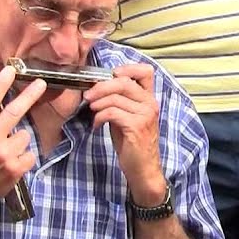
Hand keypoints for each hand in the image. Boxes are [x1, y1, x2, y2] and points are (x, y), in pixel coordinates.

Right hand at [0, 67, 44, 217]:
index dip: (2, 84)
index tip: (11, 70)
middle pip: (15, 111)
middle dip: (30, 94)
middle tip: (41, 83)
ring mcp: (4, 155)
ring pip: (25, 135)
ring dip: (19, 140)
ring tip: (4, 151)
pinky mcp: (15, 169)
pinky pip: (29, 154)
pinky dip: (23, 157)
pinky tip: (10, 163)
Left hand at [83, 63, 164, 202]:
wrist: (143, 169)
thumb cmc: (133, 144)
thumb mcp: (127, 117)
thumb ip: (120, 102)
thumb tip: (98, 87)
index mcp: (149, 99)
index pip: (145, 71)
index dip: (126, 68)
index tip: (110, 77)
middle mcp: (150, 103)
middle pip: (123, 82)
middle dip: (101, 87)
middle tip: (88, 96)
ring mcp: (145, 115)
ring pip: (115, 97)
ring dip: (98, 103)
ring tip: (91, 112)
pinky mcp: (136, 126)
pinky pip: (112, 112)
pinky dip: (99, 117)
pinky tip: (96, 125)